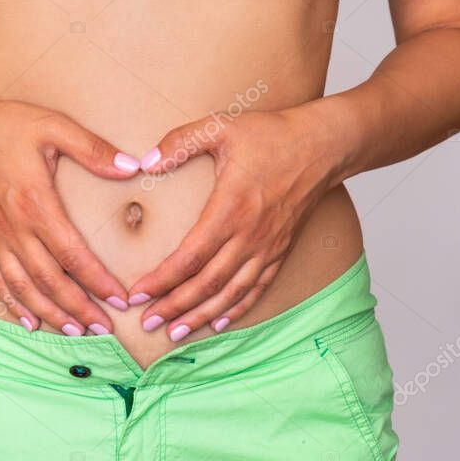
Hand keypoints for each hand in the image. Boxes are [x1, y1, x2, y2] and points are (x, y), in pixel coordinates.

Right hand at [0, 93, 141, 335]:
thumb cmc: (4, 126)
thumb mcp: (53, 127)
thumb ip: (93, 149)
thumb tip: (133, 166)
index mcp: (37, 205)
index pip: (73, 255)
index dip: (98, 281)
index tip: (121, 299)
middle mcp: (14, 229)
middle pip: (51, 281)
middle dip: (80, 309)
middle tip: (106, 330)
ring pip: (24, 288)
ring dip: (52, 314)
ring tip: (76, 333)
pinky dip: (14, 305)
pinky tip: (31, 322)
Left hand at [129, 102, 347, 340]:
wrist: (322, 145)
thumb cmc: (271, 134)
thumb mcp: (220, 127)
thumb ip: (180, 141)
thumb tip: (144, 161)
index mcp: (230, 209)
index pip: (189, 257)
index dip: (162, 280)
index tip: (137, 295)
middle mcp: (249, 235)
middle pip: (207, 283)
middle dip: (175, 306)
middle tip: (147, 322)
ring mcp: (267, 246)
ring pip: (230, 292)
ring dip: (201, 315)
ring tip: (175, 333)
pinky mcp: (280, 249)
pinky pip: (256, 287)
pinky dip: (237, 308)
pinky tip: (218, 322)